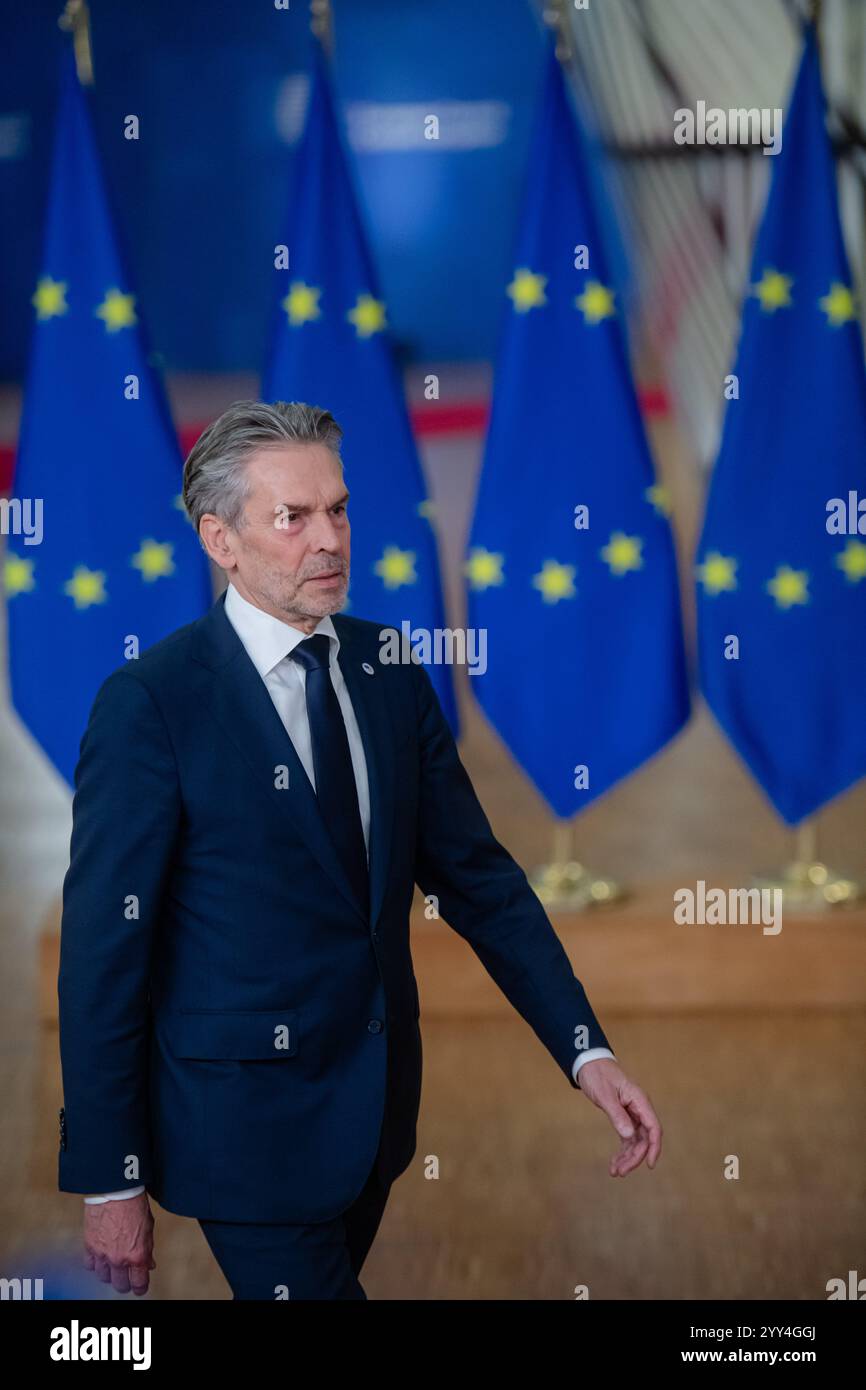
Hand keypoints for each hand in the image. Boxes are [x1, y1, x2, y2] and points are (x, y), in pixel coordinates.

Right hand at [83, 1193, 155, 1294]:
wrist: (115, 1190)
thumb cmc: (134, 1204)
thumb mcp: (149, 1228)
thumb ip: (148, 1249)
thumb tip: (148, 1264)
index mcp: (137, 1255)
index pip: (139, 1284)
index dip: (140, 1288)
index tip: (140, 1287)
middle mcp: (119, 1259)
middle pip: (120, 1285)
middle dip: (125, 1283)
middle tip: (127, 1277)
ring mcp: (102, 1254)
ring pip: (103, 1277)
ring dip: (109, 1273)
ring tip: (113, 1265)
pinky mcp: (89, 1246)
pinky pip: (90, 1265)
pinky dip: (95, 1263)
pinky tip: (100, 1257)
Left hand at [576, 1059, 661, 1176]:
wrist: (588, 1064)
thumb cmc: (597, 1075)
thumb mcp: (605, 1095)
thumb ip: (617, 1115)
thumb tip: (629, 1136)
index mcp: (639, 1100)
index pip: (653, 1127)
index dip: (654, 1147)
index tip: (649, 1165)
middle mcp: (639, 1108)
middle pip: (644, 1138)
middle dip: (635, 1157)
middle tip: (620, 1172)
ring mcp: (633, 1113)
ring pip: (636, 1141)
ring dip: (628, 1157)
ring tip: (615, 1172)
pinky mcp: (624, 1117)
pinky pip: (628, 1138)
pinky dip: (623, 1151)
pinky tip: (615, 1163)